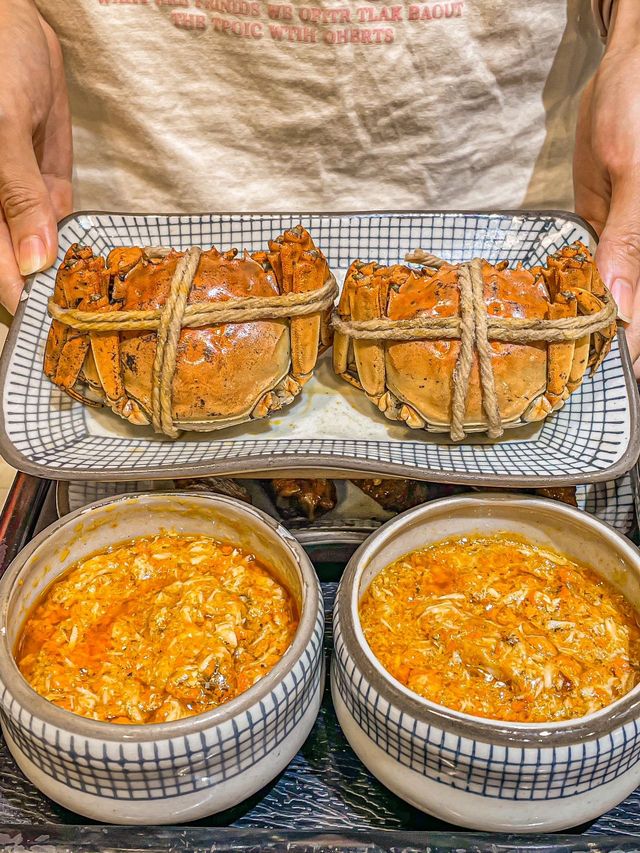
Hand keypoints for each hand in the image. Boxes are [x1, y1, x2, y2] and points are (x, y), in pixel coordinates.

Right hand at [0, 0, 71, 313]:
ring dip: (67, 271)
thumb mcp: (2, 123)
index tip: (41, 325)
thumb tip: (31, 261)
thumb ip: (17, 192)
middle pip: (16, 261)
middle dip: (45, 292)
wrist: (12, 19)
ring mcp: (18, 193)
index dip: (13, 295)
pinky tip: (96, 263)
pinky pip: (59, 216)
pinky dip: (77, 238)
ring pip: (41, 244)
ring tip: (98, 308)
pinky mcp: (43, 178)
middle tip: (78, 326)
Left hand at [574, 8, 639, 376]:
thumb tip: (621, 310)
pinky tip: (544, 313)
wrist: (624, 66)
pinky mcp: (600, 229)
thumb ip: (628, 240)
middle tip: (561, 383)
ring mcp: (622, 243)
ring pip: (604, 295)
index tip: (603, 385)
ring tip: (546, 362)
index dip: (630, 351)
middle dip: (599, 343)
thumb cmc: (638, 107)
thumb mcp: (633, 170)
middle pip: (627, 310)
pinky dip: (567, 289)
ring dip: (579, 323)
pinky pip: (585, 268)